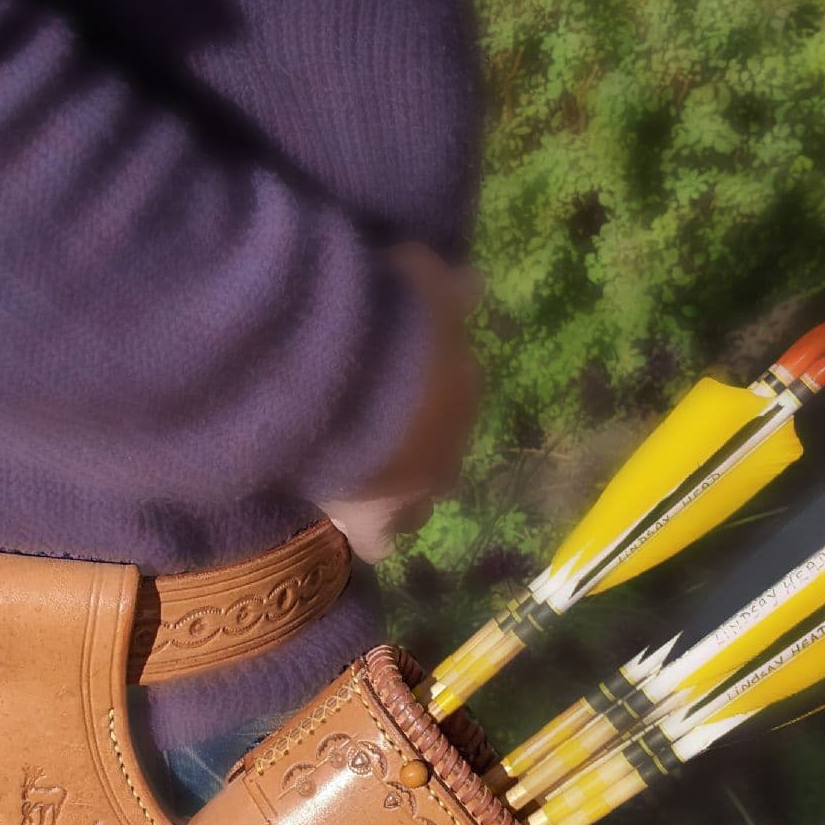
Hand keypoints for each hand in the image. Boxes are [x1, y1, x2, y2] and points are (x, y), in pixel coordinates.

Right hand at [316, 239, 481, 561]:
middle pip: (441, 455)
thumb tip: (476, 285)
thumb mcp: (423, 285)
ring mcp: (419, 486)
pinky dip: (366, 531)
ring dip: (395, 490)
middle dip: (413, 448)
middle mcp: (452, 440)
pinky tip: (348, 522)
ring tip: (358, 476)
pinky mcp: (377, 518)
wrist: (350, 375)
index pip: (455, 392)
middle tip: (372, 433)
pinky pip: (378, 539)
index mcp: (461, 381)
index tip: (394, 386)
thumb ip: (447, 291)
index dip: (423, 393)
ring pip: (418, 502)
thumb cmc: (386, 320)